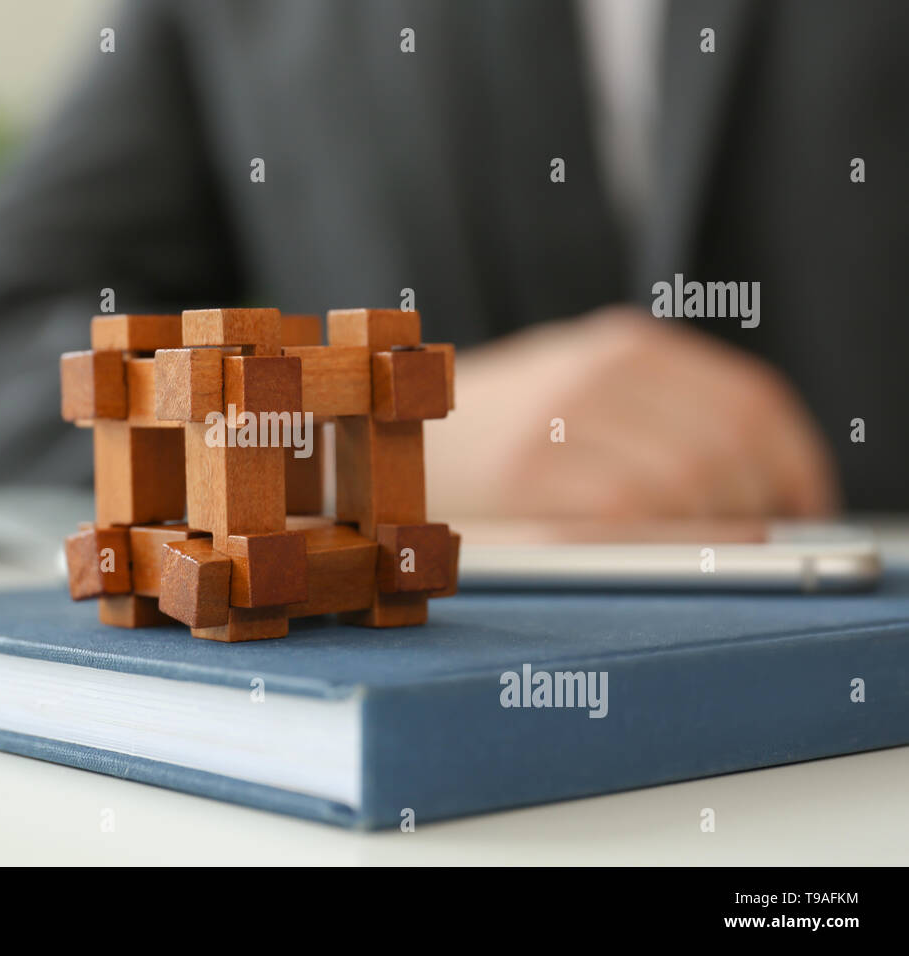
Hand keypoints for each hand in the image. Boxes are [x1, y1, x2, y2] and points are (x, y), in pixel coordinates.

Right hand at [425, 306, 839, 519]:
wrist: (381, 442)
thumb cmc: (486, 439)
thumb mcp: (572, 391)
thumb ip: (650, 413)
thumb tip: (757, 484)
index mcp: (621, 345)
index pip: (748, 400)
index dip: (792, 463)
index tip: (803, 506)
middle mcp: (599, 370)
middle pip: (729, 444)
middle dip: (756, 506)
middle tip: (752, 543)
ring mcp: (561, 416)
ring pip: (688, 481)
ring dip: (709, 531)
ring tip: (697, 553)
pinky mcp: (528, 470)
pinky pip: (628, 512)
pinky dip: (657, 541)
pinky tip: (651, 554)